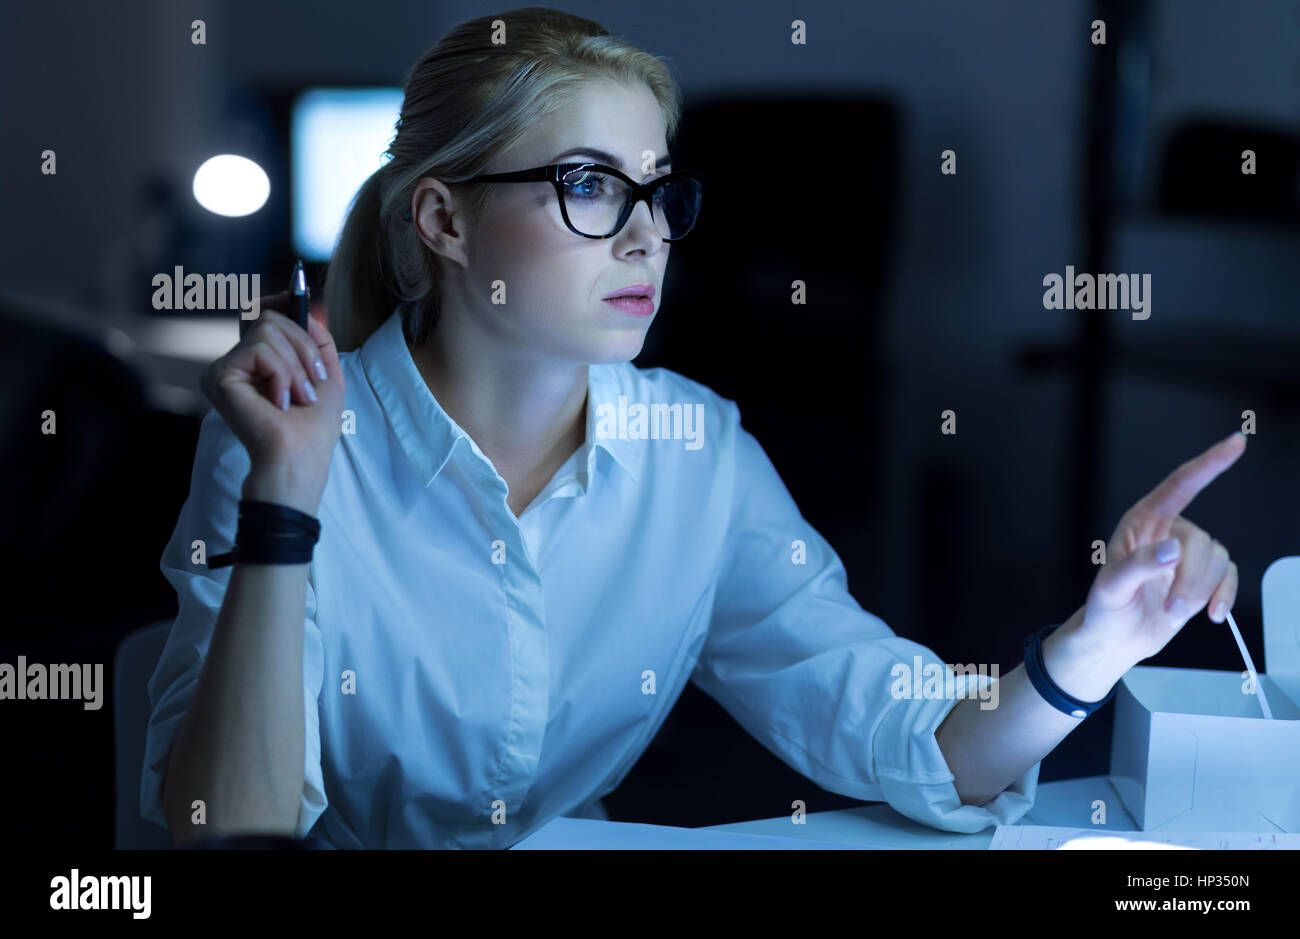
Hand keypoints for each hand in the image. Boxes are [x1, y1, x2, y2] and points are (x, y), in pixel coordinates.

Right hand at [199, 292, 344, 509]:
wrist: (297, 460)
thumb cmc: (314, 430)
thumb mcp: (327, 377)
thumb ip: (316, 340)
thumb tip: (303, 306)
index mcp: (257, 364)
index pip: (262, 314)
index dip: (282, 304)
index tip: (296, 295)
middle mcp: (235, 364)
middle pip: (270, 318)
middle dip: (303, 347)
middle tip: (311, 386)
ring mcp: (224, 370)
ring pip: (267, 329)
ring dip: (296, 365)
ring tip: (295, 398)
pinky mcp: (218, 376)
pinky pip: (260, 348)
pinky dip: (282, 372)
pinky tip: (278, 401)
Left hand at [1079, 431, 1245, 665]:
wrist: (1117, 637)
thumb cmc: (1107, 608)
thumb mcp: (1111, 587)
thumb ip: (1138, 566)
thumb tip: (1172, 549)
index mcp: (1142, 522)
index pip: (1179, 485)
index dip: (1209, 463)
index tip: (1236, 442)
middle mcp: (1169, 531)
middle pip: (1202, 541)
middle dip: (1191, 578)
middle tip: (1172, 606)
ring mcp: (1188, 554)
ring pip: (1217, 559)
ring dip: (1201, 591)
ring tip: (1175, 610)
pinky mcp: (1203, 576)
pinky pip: (1228, 576)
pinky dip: (1224, 596)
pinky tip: (1213, 615)